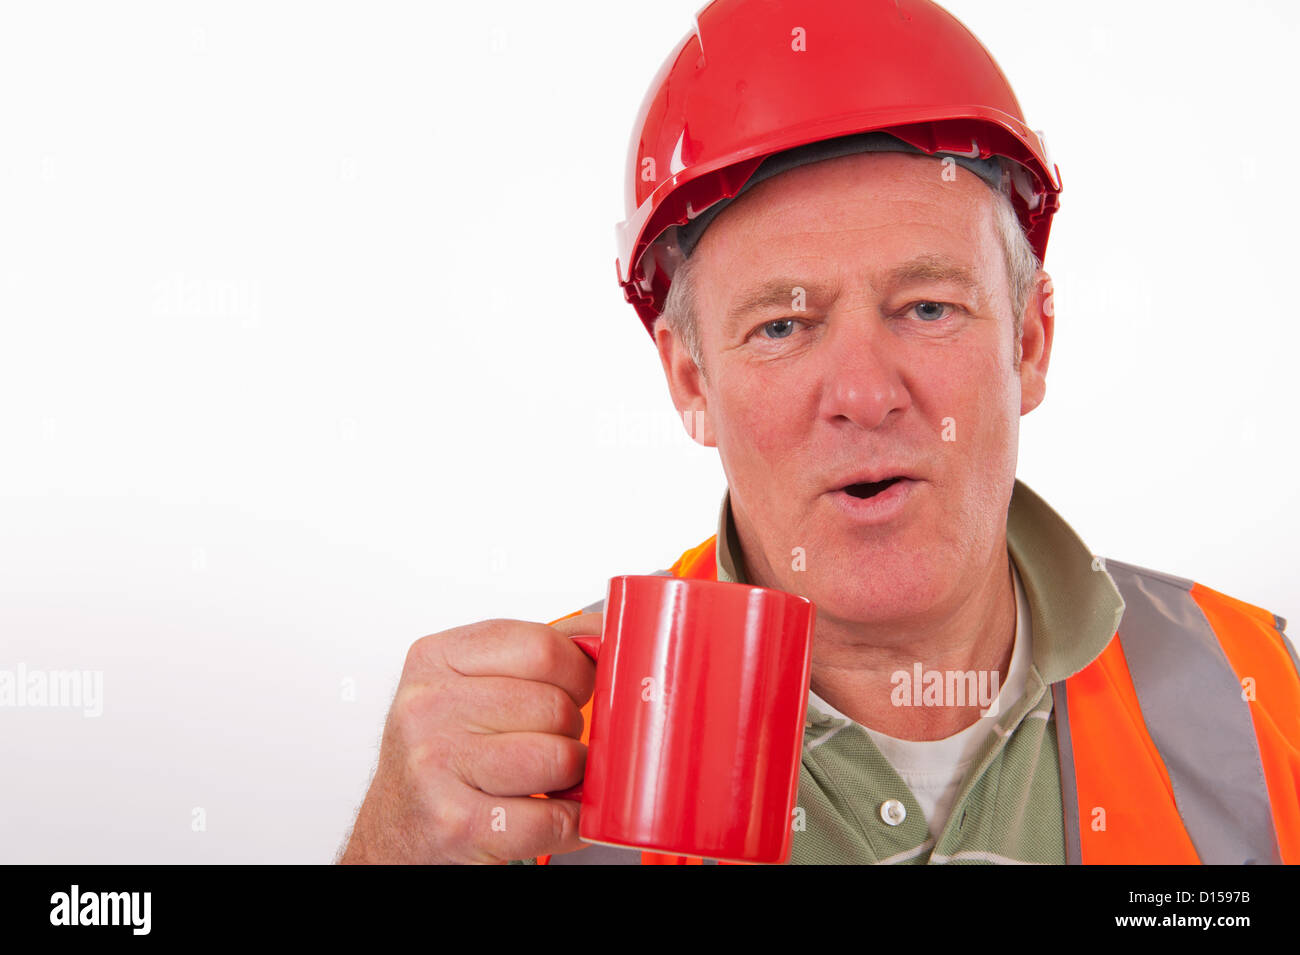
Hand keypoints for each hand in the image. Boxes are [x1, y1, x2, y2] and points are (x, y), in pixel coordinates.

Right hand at [338, 613, 601, 863]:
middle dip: (571, 730)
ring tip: (544, 779)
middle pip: (555, 705)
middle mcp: (428, 708)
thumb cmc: (442, 755)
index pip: (542, 645)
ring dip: (572, 777)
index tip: (577, 689)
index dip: (579, 671)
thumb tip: (603, 633)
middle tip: (549, 742)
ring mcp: (437, 765)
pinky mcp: (457, 824)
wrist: (395, 833)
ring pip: (560, 758)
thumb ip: (535, 652)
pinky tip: (550, 813)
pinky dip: (570, 822)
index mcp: (436, 659)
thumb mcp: (469, 686)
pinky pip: (554, 818)